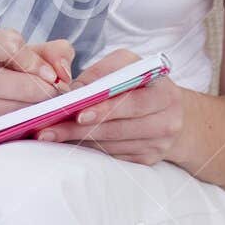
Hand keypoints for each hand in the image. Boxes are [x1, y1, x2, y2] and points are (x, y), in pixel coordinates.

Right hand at [0, 29, 75, 142]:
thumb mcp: (11, 55)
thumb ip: (47, 52)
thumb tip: (64, 72)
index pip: (10, 45)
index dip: (36, 61)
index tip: (50, 74)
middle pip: (21, 84)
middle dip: (47, 92)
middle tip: (57, 96)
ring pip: (18, 110)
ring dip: (39, 111)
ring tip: (44, 108)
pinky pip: (10, 130)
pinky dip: (26, 127)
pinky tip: (29, 122)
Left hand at [36, 47, 184, 164]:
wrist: (174, 113)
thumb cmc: (143, 83)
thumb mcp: (128, 66)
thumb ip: (103, 72)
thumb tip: (74, 90)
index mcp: (165, 93)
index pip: (132, 102)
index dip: (104, 108)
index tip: (78, 113)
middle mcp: (167, 120)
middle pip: (118, 128)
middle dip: (80, 128)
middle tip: (50, 129)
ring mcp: (159, 143)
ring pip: (112, 145)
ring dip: (80, 140)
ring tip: (52, 134)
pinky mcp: (148, 159)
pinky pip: (114, 156)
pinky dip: (91, 149)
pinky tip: (72, 142)